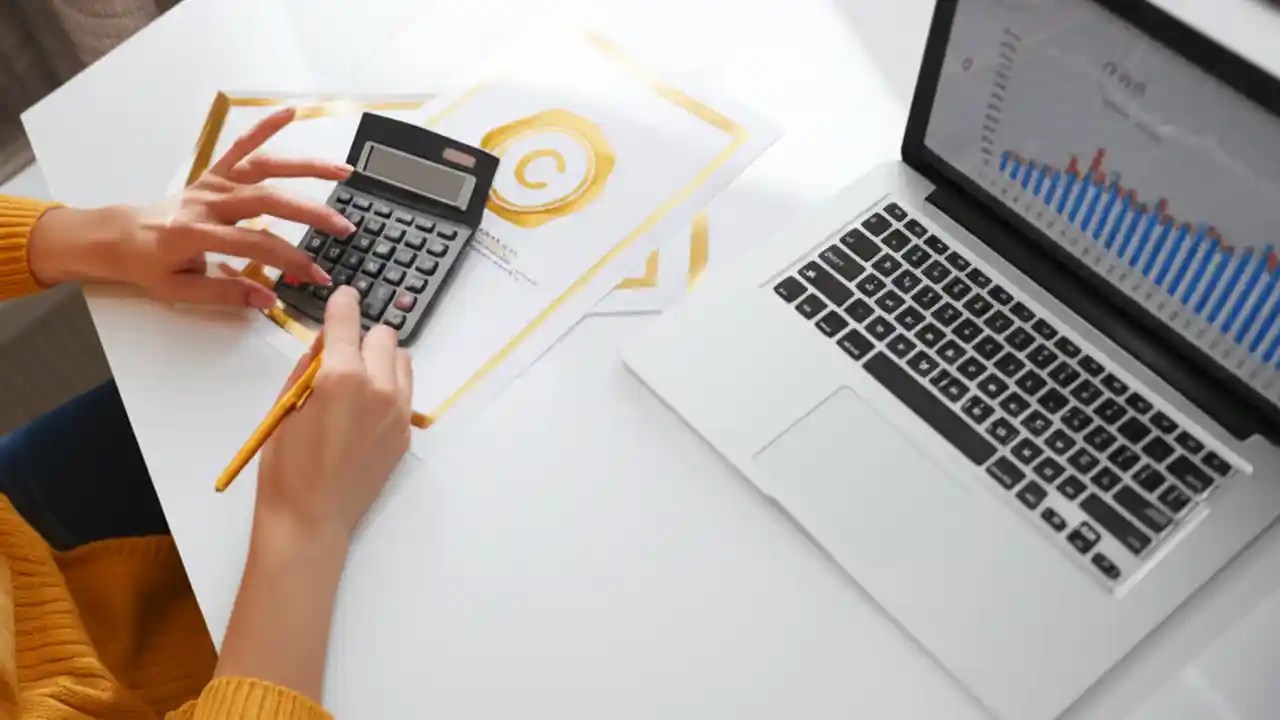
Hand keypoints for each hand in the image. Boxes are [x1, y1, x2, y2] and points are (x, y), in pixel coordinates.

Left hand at [27, 107, 356, 306]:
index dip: (291, 260)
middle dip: (310, 213)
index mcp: (195, 232)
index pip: (255, 244)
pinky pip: (241, 146)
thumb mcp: (180, 290)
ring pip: (264, 167)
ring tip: (342, 171)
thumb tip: (270, 299)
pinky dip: (264, 126)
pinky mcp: (214, 173)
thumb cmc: (149, 265)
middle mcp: (207, 201)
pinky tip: (288, 112)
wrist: (120, 236)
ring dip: (305, 166)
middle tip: (344, 227)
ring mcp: (212, 182)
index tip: (318, 276)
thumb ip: (226, 294)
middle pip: (268, 200)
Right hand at [256, 286, 412, 537]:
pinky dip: (388, 389)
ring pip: (402, 361)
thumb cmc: (286, 465)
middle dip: (362, 338)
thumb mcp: (285, 405)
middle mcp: (378, 388)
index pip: (348, 319)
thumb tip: (324, 338)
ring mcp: (397, 412)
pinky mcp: (405, 433)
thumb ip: (308, 365)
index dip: (343, 303)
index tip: (343, 296)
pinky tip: (363, 410)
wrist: (310, 518)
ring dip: (381, 361)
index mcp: (341, 377)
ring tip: (355, 382)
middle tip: (340, 355)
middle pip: (384, 336)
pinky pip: (404, 393)